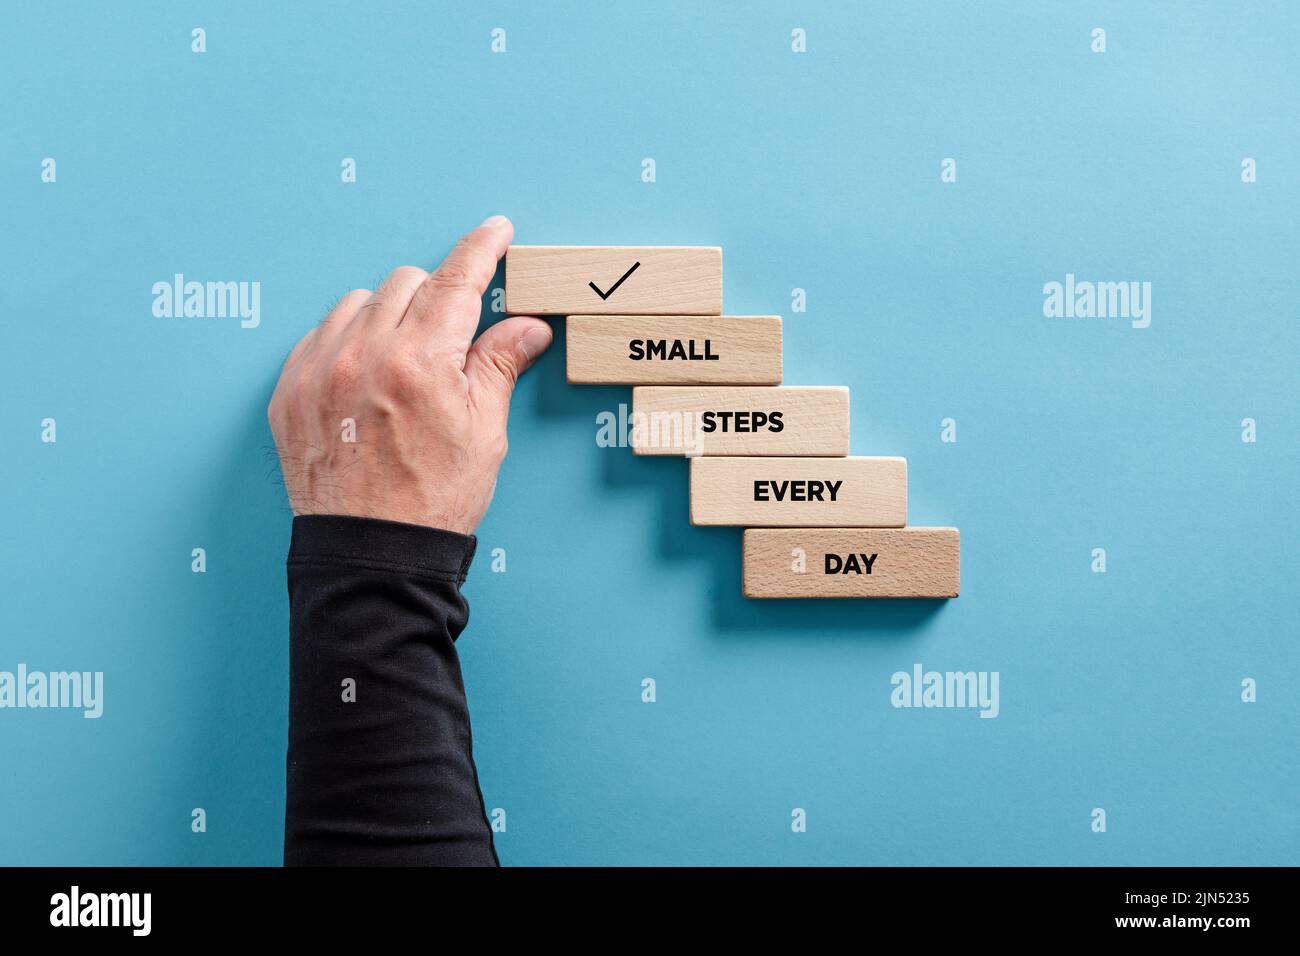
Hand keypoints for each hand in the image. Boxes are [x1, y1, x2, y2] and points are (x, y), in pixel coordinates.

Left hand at [268, 216, 551, 533]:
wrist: (371, 555)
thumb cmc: (434, 500)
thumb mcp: (484, 432)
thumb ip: (499, 366)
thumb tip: (526, 328)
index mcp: (419, 362)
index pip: (456, 280)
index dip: (481, 249)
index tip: (495, 231)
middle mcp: (363, 355)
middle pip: (407, 282)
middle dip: (436, 298)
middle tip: (451, 338)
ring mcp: (319, 371)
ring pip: (359, 301)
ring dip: (388, 316)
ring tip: (403, 363)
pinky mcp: (289, 391)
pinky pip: (319, 334)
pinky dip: (347, 341)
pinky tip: (365, 378)